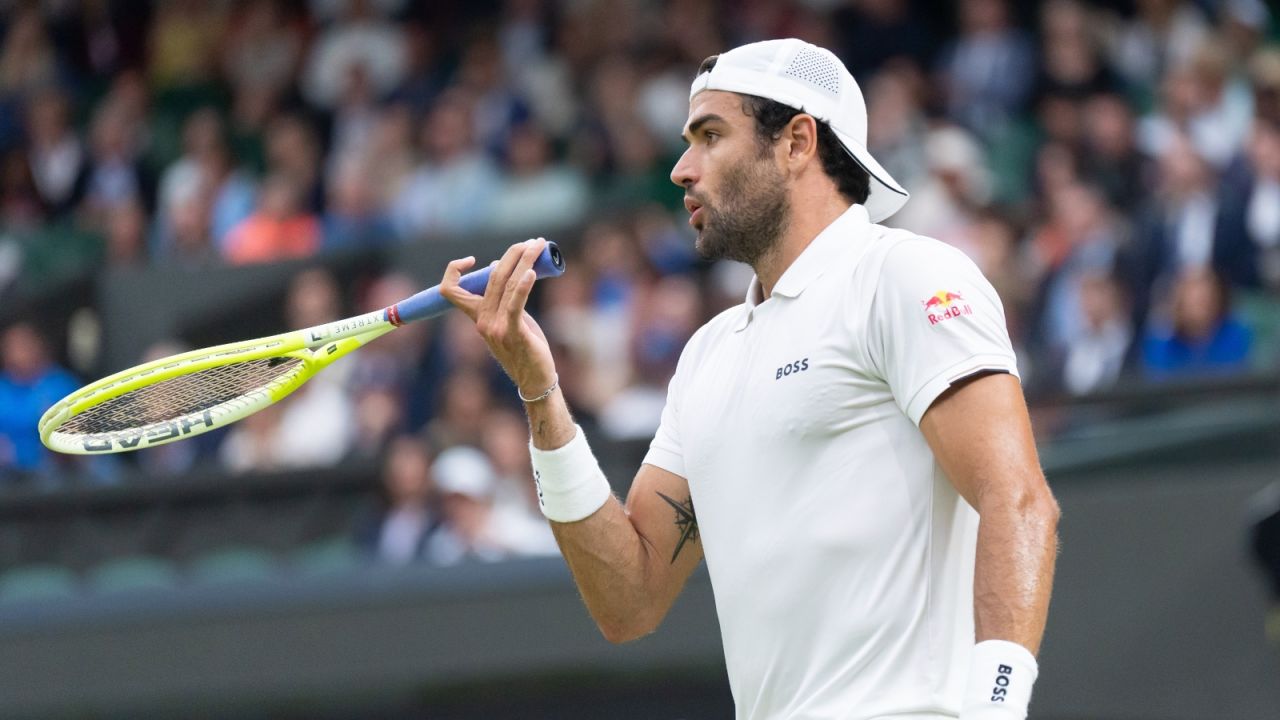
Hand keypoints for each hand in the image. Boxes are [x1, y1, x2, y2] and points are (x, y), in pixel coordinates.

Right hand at [439, 238, 557, 397]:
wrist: (534, 379)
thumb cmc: (525, 347)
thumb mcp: (509, 319)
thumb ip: (503, 297)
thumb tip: (497, 266)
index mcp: (476, 316)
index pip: (450, 290)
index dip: (453, 271)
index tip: (472, 259)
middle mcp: (482, 320)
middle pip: (492, 277)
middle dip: (513, 255)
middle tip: (532, 242)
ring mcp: (495, 327)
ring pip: (507, 284)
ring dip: (525, 261)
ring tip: (538, 246)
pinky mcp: (513, 333)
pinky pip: (516, 303)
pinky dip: (524, 285)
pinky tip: (532, 272)